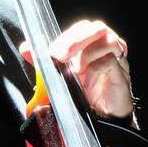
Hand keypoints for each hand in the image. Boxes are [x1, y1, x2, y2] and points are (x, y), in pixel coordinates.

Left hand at [18, 19, 132, 118]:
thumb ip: (45, 63)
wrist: (104, 119)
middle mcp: (107, 46)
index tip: (51, 52)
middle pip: (96, 28)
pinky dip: (95, 72)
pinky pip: (110, 62)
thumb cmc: (86, 94)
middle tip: (59, 56)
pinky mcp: (122, 74)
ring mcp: (117, 59)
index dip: (66, 37)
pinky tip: (87, 85)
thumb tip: (25, 48)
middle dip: (75, 40)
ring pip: (107, 40)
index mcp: (92, 44)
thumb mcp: (62, 77)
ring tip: (77, 73)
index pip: (82, 28)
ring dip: (87, 55)